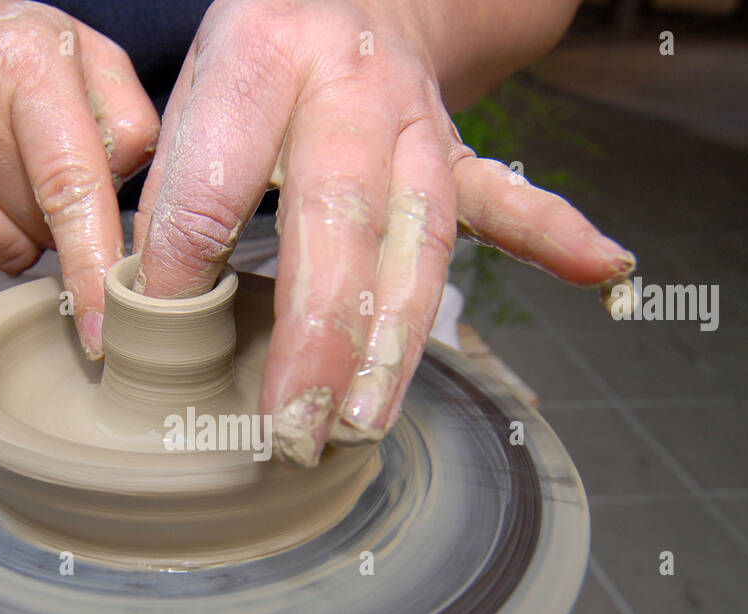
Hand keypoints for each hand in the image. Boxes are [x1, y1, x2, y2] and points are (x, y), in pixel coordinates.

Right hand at [0, 0, 159, 356]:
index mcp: (23, 66)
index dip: (91, 264)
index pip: (68, 187)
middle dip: (63, 222)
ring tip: (9, 178)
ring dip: (23, 236)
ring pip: (1, 252)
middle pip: (41, 228)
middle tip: (47, 170)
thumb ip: (131, 123)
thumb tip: (133, 208)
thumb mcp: (87, 58)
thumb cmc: (11, 60)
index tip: (103, 324)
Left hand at [132, 0, 633, 464]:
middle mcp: (349, 87)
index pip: (217, 175)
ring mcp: (415, 123)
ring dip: (397, 337)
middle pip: (339, 219)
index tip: (161, 333)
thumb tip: (144, 308)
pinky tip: (603, 270)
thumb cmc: (257, 65)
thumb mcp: (193, 100)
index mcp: (265, 56)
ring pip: (419, 236)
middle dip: (318, 334)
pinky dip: (554, 235)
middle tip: (292, 423)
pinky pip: (506, 198)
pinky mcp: (456, 153)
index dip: (185, 261)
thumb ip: (175, 195)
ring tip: (366, 418)